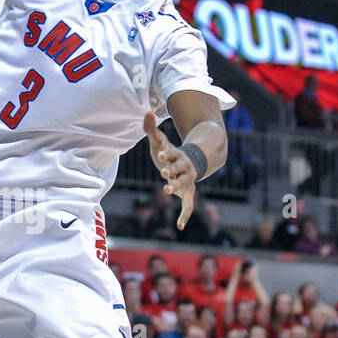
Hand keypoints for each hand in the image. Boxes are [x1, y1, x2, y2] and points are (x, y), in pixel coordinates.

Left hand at [143, 111, 195, 229]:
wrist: (189, 163)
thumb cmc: (170, 153)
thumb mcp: (160, 142)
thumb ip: (152, 129)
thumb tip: (147, 112)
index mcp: (176, 155)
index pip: (172, 153)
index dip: (167, 153)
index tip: (161, 153)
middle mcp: (183, 168)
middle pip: (179, 169)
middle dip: (172, 171)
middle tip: (164, 172)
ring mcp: (186, 181)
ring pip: (183, 185)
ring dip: (175, 187)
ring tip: (166, 190)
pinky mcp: (186, 192)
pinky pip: (188, 206)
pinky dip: (185, 215)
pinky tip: (180, 226)